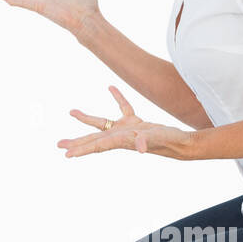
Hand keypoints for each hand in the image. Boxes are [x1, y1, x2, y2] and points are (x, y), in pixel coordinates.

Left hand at [57, 85, 193, 159]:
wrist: (183, 143)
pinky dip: (118, 98)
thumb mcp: (158, 141)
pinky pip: (123, 108)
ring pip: (103, 123)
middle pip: (94, 139)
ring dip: (87, 119)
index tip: (66, 154)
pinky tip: (111, 88)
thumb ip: (147, 142)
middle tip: (59, 145)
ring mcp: (127, 130)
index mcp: (122, 141)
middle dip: (77, 142)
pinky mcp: (137, 123)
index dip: (82, 149)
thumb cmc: (170, 143)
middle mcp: (121, 137)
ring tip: (72, 112)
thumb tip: (140, 147)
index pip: (97, 145)